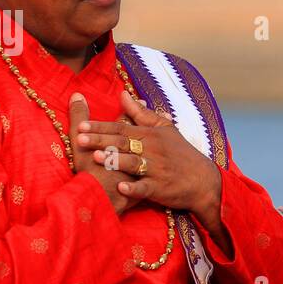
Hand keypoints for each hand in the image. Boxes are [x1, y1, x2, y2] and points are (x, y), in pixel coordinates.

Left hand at [75, 92, 228, 244]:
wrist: (203, 180)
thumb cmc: (181, 153)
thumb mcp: (165, 129)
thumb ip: (141, 113)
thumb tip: (122, 94)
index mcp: (151, 135)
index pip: (122, 127)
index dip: (101, 127)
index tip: (81, 126)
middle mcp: (152, 150)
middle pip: (122, 142)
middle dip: (100, 140)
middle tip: (79, 139)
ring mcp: (156, 169)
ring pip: (132, 163)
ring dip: (115, 160)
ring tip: (96, 158)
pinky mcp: (160, 188)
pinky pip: (145, 188)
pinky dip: (134, 189)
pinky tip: (121, 188)